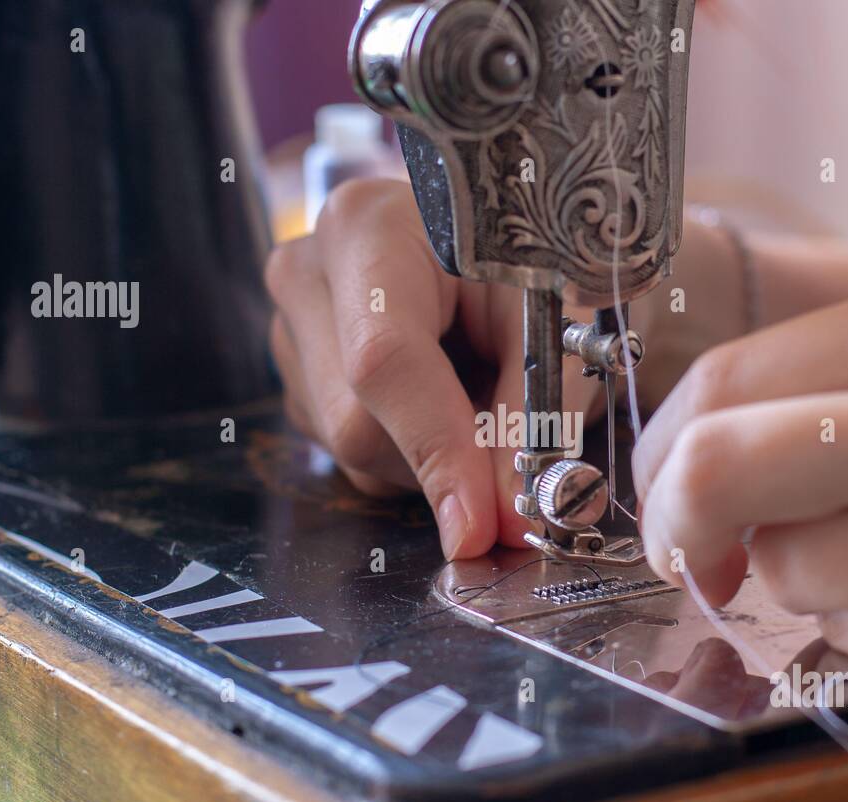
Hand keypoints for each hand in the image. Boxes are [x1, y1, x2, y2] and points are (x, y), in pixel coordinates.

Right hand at [266, 179, 599, 557]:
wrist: (513, 235)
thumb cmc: (538, 267)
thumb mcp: (555, 326)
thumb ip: (529, 421)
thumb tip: (498, 521)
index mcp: (370, 230)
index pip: (383, 363)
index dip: (435, 451)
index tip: (476, 525)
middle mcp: (309, 272)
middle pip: (355, 422)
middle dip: (440, 457)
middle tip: (512, 438)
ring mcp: (291, 323)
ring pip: (349, 449)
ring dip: (427, 453)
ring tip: (477, 387)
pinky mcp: (298, 368)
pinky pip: (345, 450)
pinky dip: (407, 446)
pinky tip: (442, 392)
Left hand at [633, 275, 847, 706]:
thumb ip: (833, 387)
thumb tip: (693, 467)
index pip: (725, 380)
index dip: (661, 449)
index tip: (662, 486)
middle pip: (718, 466)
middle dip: (672, 518)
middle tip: (685, 547)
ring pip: (782, 570)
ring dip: (799, 576)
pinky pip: (847, 636)